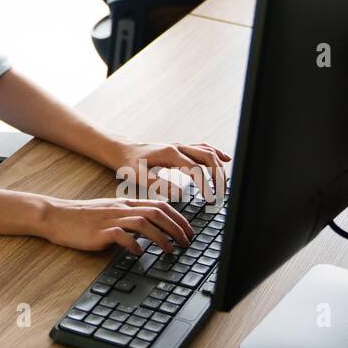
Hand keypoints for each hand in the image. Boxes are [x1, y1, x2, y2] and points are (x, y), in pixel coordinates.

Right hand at [38, 196, 194, 253]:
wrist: (57, 216)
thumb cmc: (82, 217)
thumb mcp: (110, 212)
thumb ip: (128, 218)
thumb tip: (149, 230)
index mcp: (125, 203)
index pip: (159, 205)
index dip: (178, 218)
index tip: (189, 231)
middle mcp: (121, 209)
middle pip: (157, 213)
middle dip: (177, 228)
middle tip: (187, 242)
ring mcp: (111, 219)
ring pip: (144, 223)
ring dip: (162, 237)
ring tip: (170, 250)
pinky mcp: (100, 232)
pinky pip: (122, 236)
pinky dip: (134, 245)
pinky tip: (139, 254)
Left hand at [109, 141, 231, 202]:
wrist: (123, 151)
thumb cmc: (129, 165)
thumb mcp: (138, 176)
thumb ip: (158, 184)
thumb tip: (180, 194)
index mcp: (170, 154)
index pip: (196, 169)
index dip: (206, 185)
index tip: (210, 200)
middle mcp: (178, 147)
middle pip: (208, 158)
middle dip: (218, 177)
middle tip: (221, 195)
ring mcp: (181, 146)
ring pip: (208, 152)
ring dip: (219, 167)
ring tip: (224, 186)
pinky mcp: (181, 149)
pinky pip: (204, 148)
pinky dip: (216, 154)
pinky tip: (225, 160)